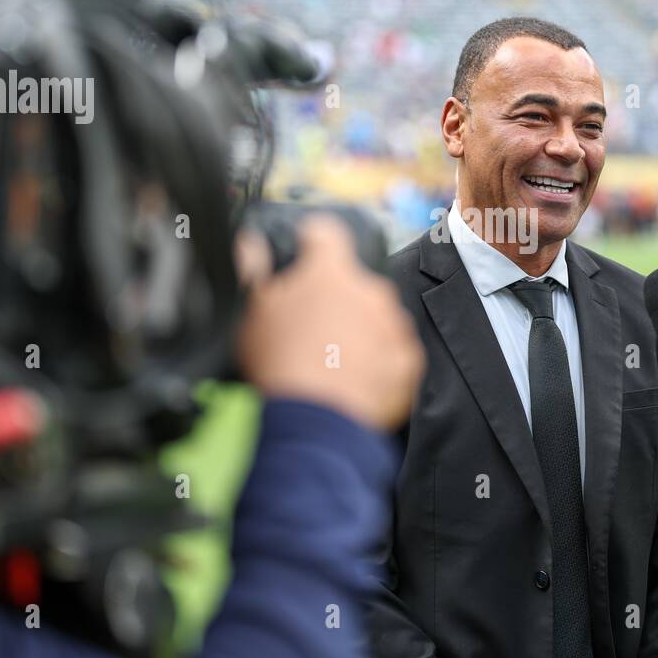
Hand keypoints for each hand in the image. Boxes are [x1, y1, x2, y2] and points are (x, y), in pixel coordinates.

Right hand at [236, 215, 424, 431]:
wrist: (314, 424)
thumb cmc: (278, 365)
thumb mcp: (250, 311)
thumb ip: (251, 267)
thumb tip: (249, 241)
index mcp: (332, 273)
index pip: (326, 234)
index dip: (312, 241)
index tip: (304, 254)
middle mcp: (371, 292)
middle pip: (353, 284)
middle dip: (335, 299)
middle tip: (311, 329)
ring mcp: (394, 327)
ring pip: (377, 318)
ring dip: (359, 331)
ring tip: (331, 361)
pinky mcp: (408, 362)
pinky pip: (394, 354)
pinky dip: (378, 364)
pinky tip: (352, 380)